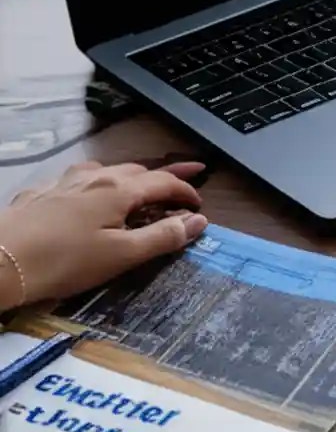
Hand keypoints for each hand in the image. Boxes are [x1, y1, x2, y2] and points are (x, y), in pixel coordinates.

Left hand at [0, 160, 207, 309]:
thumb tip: (198, 220)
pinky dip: (97, 184)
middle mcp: (94, 178)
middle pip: (138, 171)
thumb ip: (163, 237)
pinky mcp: (39, 194)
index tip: (200, 208)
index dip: (186, 192)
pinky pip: (77, 180)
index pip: (164, 183)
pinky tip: (88, 197)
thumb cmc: (66, 261)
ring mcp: (63, 182)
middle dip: (164, 179)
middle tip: (182, 189)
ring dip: (130, 177)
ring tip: (139, 188)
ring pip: (106, 170)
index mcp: (119, 190)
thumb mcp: (123, 255)